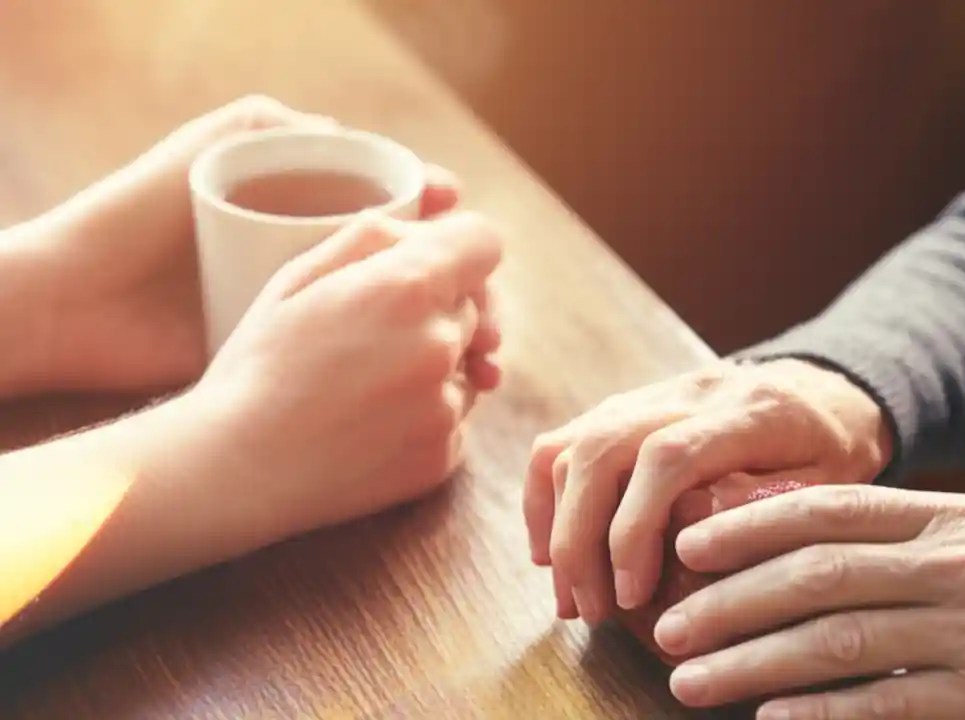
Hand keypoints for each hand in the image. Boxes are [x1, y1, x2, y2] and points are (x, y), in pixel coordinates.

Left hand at [14, 95, 479, 393]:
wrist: (81, 301)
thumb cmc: (146, 217)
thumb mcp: (212, 147)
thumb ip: (277, 125)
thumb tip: (356, 138)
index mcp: (320, 212)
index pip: (413, 217)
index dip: (449, 226)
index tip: (463, 238)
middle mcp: (330, 265)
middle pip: (428, 282)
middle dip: (473, 299)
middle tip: (488, 324)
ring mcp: (321, 319)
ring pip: (416, 333)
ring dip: (462, 347)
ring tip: (483, 365)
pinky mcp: (306, 365)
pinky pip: (381, 373)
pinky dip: (423, 386)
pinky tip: (452, 395)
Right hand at [178, 210, 500, 542]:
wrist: (234, 467)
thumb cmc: (258, 363)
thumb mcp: (298, 276)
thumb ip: (375, 236)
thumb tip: (431, 230)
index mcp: (407, 287)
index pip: (484, 241)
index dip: (459, 247)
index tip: (435, 262)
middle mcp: (439, 344)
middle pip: (475, 305)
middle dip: (440, 306)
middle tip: (376, 329)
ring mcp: (445, 406)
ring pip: (468, 363)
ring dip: (437, 362)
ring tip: (366, 379)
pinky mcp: (443, 456)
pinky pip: (455, 415)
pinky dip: (426, 412)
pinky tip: (370, 420)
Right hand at [523, 358, 892, 623]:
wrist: (825, 391)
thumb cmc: (833, 450)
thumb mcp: (831, 487)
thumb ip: (768, 512)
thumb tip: (691, 553)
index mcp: (750, 411)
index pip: (667, 456)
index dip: (636, 526)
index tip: (632, 592)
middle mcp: (690, 391)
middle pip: (603, 447)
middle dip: (582, 538)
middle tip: (593, 610)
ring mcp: (650, 394)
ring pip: (573, 443)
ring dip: (558, 525)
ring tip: (573, 596)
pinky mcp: (626, 408)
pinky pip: (564, 442)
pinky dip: (546, 499)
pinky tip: (553, 554)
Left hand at [656, 485, 964, 719]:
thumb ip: (902, 537)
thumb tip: (800, 545)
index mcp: (947, 517)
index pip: (828, 509)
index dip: (749, 525)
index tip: (689, 546)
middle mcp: (954, 564)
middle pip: (817, 576)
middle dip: (731, 602)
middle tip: (668, 627)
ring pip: (839, 642)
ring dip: (754, 662)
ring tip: (692, 680)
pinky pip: (890, 706)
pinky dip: (824, 713)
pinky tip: (772, 719)